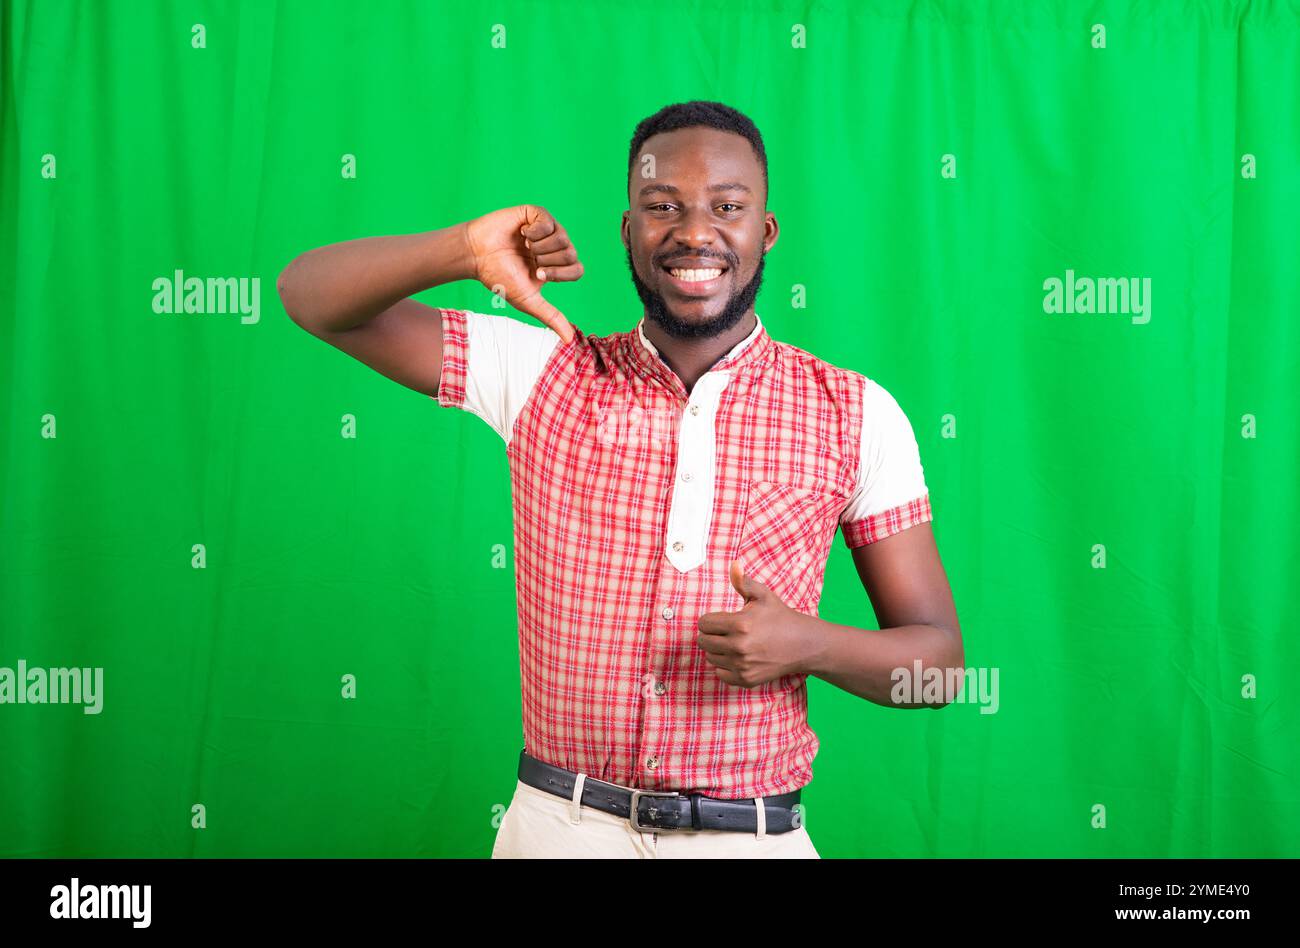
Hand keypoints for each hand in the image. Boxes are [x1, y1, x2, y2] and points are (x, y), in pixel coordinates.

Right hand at [462, 205, 583, 342]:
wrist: (476, 256)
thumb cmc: (499, 278)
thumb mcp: (528, 300)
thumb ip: (551, 317)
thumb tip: (570, 340)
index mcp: (556, 266)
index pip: (577, 269)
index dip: (559, 274)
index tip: (537, 274)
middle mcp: (555, 246)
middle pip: (570, 254)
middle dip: (547, 260)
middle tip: (529, 259)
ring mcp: (547, 228)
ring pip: (562, 237)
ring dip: (539, 246)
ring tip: (523, 246)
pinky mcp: (535, 214)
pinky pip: (548, 221)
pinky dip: (533, 231)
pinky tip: (521, 234)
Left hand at [696, 560, 819, 687]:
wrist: (802, 645)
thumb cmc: (780, 616)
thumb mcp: (763, 595)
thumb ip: (743, 582)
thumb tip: (733, 564)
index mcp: (739, 624)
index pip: (703, 624)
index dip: (710, 620)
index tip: (721, 619)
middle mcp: (739, 647)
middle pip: (703, 642)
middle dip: (711, 635)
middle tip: (725, 631)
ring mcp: (742, 665)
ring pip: (710, 658)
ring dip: (717, 650)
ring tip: (733, 643)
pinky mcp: (746, 679)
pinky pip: (720, 674)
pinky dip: (725, 667)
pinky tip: (737, 658)